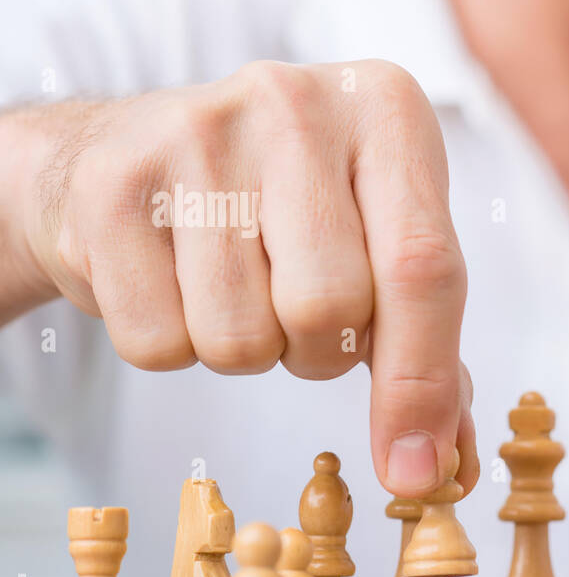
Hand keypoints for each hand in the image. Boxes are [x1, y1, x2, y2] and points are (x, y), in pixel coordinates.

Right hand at [4, 60, 476, 497]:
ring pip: (241, 340)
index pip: (425, 269)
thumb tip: (448, 465)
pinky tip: (173, 280)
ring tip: (235, 285)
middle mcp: (295, 104)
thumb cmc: (288, 214)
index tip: (417, 472)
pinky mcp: (111, 186)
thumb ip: (431, 351)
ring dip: (248, 351)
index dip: (422, 384)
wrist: (128, 158)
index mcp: (387, 110)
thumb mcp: (380, 246)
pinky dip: (173, 345)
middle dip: (320, 352)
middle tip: (297, 311)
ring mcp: (196, 134)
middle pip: (331, 310)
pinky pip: (157, 346)